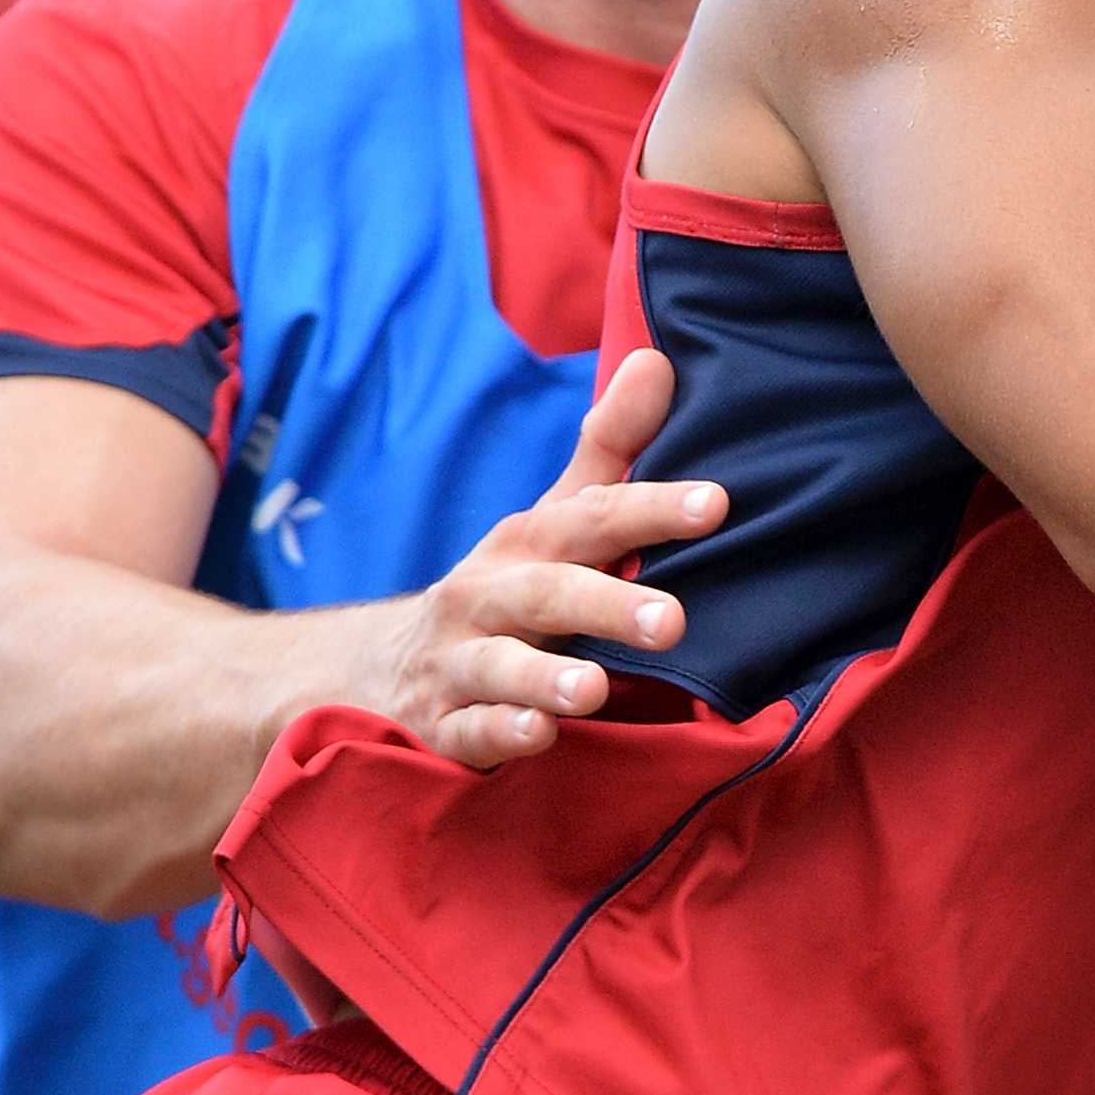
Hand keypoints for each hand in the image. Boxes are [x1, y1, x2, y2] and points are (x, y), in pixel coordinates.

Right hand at [364, 350, 726, 766]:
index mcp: (529, 543)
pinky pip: (467, 732)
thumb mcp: (552, 521)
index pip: (595, 516)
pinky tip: (537, 736)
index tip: (717, 503)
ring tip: (593, 688)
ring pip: (499, 666)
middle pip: (548, 592)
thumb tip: (657, 359)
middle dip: (608, 603)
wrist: (377, 670)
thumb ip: (610, 452)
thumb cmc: (506, 587)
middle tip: (674, 622)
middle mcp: (489, 595)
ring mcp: (459, 663)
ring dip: (545, 675)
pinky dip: (500, 734)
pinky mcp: (441, 728)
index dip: (653, 508)